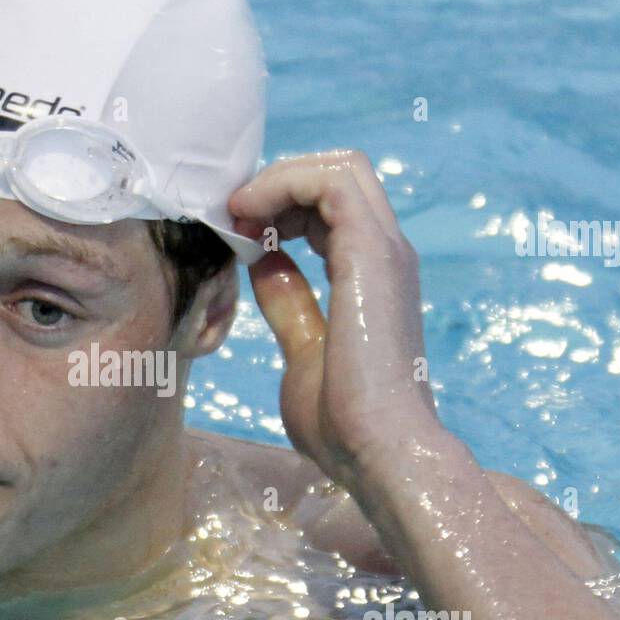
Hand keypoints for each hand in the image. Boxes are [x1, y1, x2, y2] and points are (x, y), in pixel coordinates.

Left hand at [228, 150, 439, 481]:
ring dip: (278, 180)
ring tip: (239, 214)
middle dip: (278, 183)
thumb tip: (264, 264)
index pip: (330, 208)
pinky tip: (250, 216)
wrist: (380, 451)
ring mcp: (384, 249)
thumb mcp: (301, 350)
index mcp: (370, 276)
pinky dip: (283, 185)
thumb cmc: (343, 424)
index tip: (237, 234)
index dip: (279, 207)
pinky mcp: (372, 251)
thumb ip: (287, 304)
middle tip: (235, 217)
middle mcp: (385, 254)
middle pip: (337, 175)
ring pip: (337, 168)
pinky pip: (329, 182)